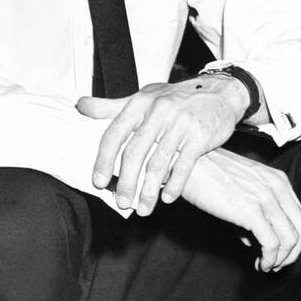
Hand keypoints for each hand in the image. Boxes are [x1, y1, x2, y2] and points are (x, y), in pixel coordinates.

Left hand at [77, 76, 249, 213]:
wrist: (220, 92)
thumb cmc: (176, 98)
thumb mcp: (144, 96)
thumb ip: (112, 106)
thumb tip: (80, 106)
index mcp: (141, 102)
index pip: (115, 134)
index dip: (104, 160)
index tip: (99, 182)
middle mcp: (159, 111)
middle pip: (135, 153)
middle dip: (126, 183)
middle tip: (122, 203)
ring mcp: (181, 123)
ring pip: (158, 163)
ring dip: (149, 190)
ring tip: (143, 208)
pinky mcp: (200, 135)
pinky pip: (184, 165)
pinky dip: (175, 184)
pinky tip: (168, 198)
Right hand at [179, 148, 300, 271]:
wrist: (187, 165)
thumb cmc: (209, 176)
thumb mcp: (241, 188)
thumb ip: (253, 212)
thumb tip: (253, 241)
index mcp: (279, 180)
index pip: (300, 217)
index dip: (294, 241)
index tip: (281, 254)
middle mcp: (277, 187)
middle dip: (292, 253)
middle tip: (278, 265)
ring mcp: (265, 198)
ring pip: (290, 239)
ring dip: (281, 260)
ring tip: (267, 266)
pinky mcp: (251, 212)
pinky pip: (272, 243)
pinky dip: (270, 259)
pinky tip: (261, 264)